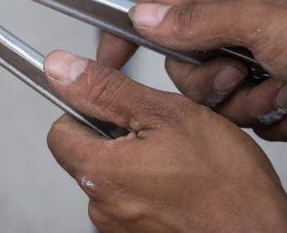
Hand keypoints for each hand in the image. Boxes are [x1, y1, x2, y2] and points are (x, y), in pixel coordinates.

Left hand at [44, 51, 286, 232]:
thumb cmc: (227, 186)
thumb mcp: (167, 114)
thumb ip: (107, 89)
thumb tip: (61, 68)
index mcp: (99, 170)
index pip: (59, 130)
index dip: (84, 109)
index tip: (113, 104)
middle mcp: (101, 204)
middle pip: (85, 153)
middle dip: (113, 135)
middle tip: (155, 129)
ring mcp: (119, 225)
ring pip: (111, 176)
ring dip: (134, 161)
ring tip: (175, 157)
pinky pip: (133, 200)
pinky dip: (150, 186)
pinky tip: (181, 181)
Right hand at [97, 0, 286, 140]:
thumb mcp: (260, 19)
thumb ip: (195, 19)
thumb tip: (144, 17)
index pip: (153, 7)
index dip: (127, 33)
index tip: (110, 60)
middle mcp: (233, 24)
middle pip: (182, 67)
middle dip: (215, 82)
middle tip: (246, 72)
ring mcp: (251, 59)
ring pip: (216, 100)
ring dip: (254, 103)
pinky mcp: (268, 89)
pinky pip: (248, 118)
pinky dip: (277, 117)